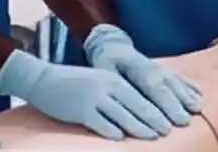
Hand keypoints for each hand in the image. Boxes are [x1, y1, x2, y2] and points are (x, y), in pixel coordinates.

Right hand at [0, 49, 172, 140]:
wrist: (44, 80)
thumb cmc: (75, 85)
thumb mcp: (100, 83)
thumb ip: (119, 95)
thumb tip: (142, 114)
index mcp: (114, 79)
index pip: (142, 96)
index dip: (159, 109)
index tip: (173, 119)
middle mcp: (107, 86)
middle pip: (137, 106)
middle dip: (155, 119)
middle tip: (170, 131)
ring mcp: (94, 98)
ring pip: (123, 116)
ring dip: (139, 128)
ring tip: (153, 137)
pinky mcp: (81, 111)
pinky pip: (101, 124)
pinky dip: (113, 132)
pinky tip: (121, 139)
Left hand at [83, 24, 202, 126]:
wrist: (114, 48)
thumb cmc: (107, 64)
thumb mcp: (105, 71)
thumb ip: (116, 84)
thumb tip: (125, 100)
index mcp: (134, 64)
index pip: (150, 85)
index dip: (161, 103)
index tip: (167, 120)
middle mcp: (151, 65)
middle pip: (166, 85)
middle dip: (176, 103)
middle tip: (184, 121)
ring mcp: (160, 67)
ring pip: (175, 81)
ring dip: (187, 95)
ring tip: (197, 108)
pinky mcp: (165, 70)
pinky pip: (180, 77)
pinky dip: (190, 86)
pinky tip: (199, 94)